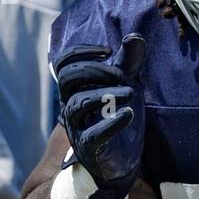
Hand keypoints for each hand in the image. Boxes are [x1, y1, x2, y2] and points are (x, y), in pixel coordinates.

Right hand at [52, 34, 146, 198]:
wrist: (120, 162)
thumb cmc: (117, 118)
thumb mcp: (126, 86)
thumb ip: (128, 64)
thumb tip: (135, 36)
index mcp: (77, 89)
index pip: (64, 64)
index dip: (80, 52)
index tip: (107, 51)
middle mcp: (72, 107)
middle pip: (69, 80)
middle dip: (95, 71)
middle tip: (122, 74)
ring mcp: (78, 128)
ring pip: (79, 105)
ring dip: (105, 95)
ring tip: (131, 93)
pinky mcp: (90, 149)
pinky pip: (94, 136)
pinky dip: (111, 124)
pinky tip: (128, 114)